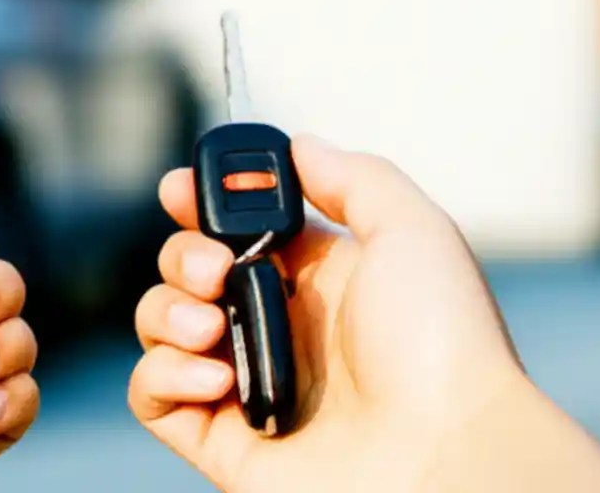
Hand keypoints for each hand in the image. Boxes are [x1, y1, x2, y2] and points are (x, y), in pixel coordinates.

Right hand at [129, 134, 599, 491]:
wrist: (447, 454)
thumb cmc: (446, 349)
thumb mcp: (415, 231)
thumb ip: (354, 177)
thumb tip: (300, 146)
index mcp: (317, 279)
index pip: (236, 228)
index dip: (200, 204)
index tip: (180, 189)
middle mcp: (277, 327)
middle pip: (188, 270)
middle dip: (183, 255)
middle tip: (216, 269)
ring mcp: (247, 382)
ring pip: (161, 327)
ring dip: (166, 311)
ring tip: (211, 325)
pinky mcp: (223, 438)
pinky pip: (152, 396)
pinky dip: (162, 376)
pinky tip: (213, 378)